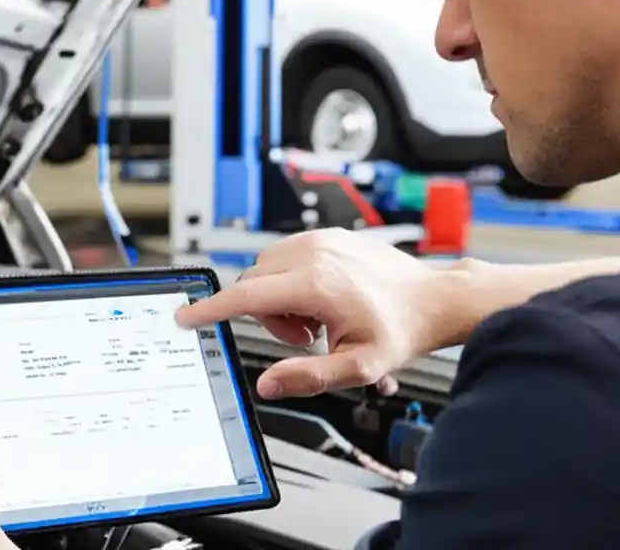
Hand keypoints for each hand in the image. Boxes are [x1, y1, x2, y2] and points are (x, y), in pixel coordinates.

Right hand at [176, 229, 453, 399]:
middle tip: (304, 336)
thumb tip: (267, 385)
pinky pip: (284, 257)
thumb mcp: (358, 368)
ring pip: (265, 270)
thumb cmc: (401, 329)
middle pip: (253, 284)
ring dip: (278, 298)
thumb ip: (308, 378)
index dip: (211, 309)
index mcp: (317, 284)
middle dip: (266, 315)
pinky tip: (322, 299)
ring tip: (317, 318)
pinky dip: (290, 280)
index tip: (187, 316)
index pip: (246, 297)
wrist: (433, 298)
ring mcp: (319, 240)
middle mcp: (313, 254)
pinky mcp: (324, 235)